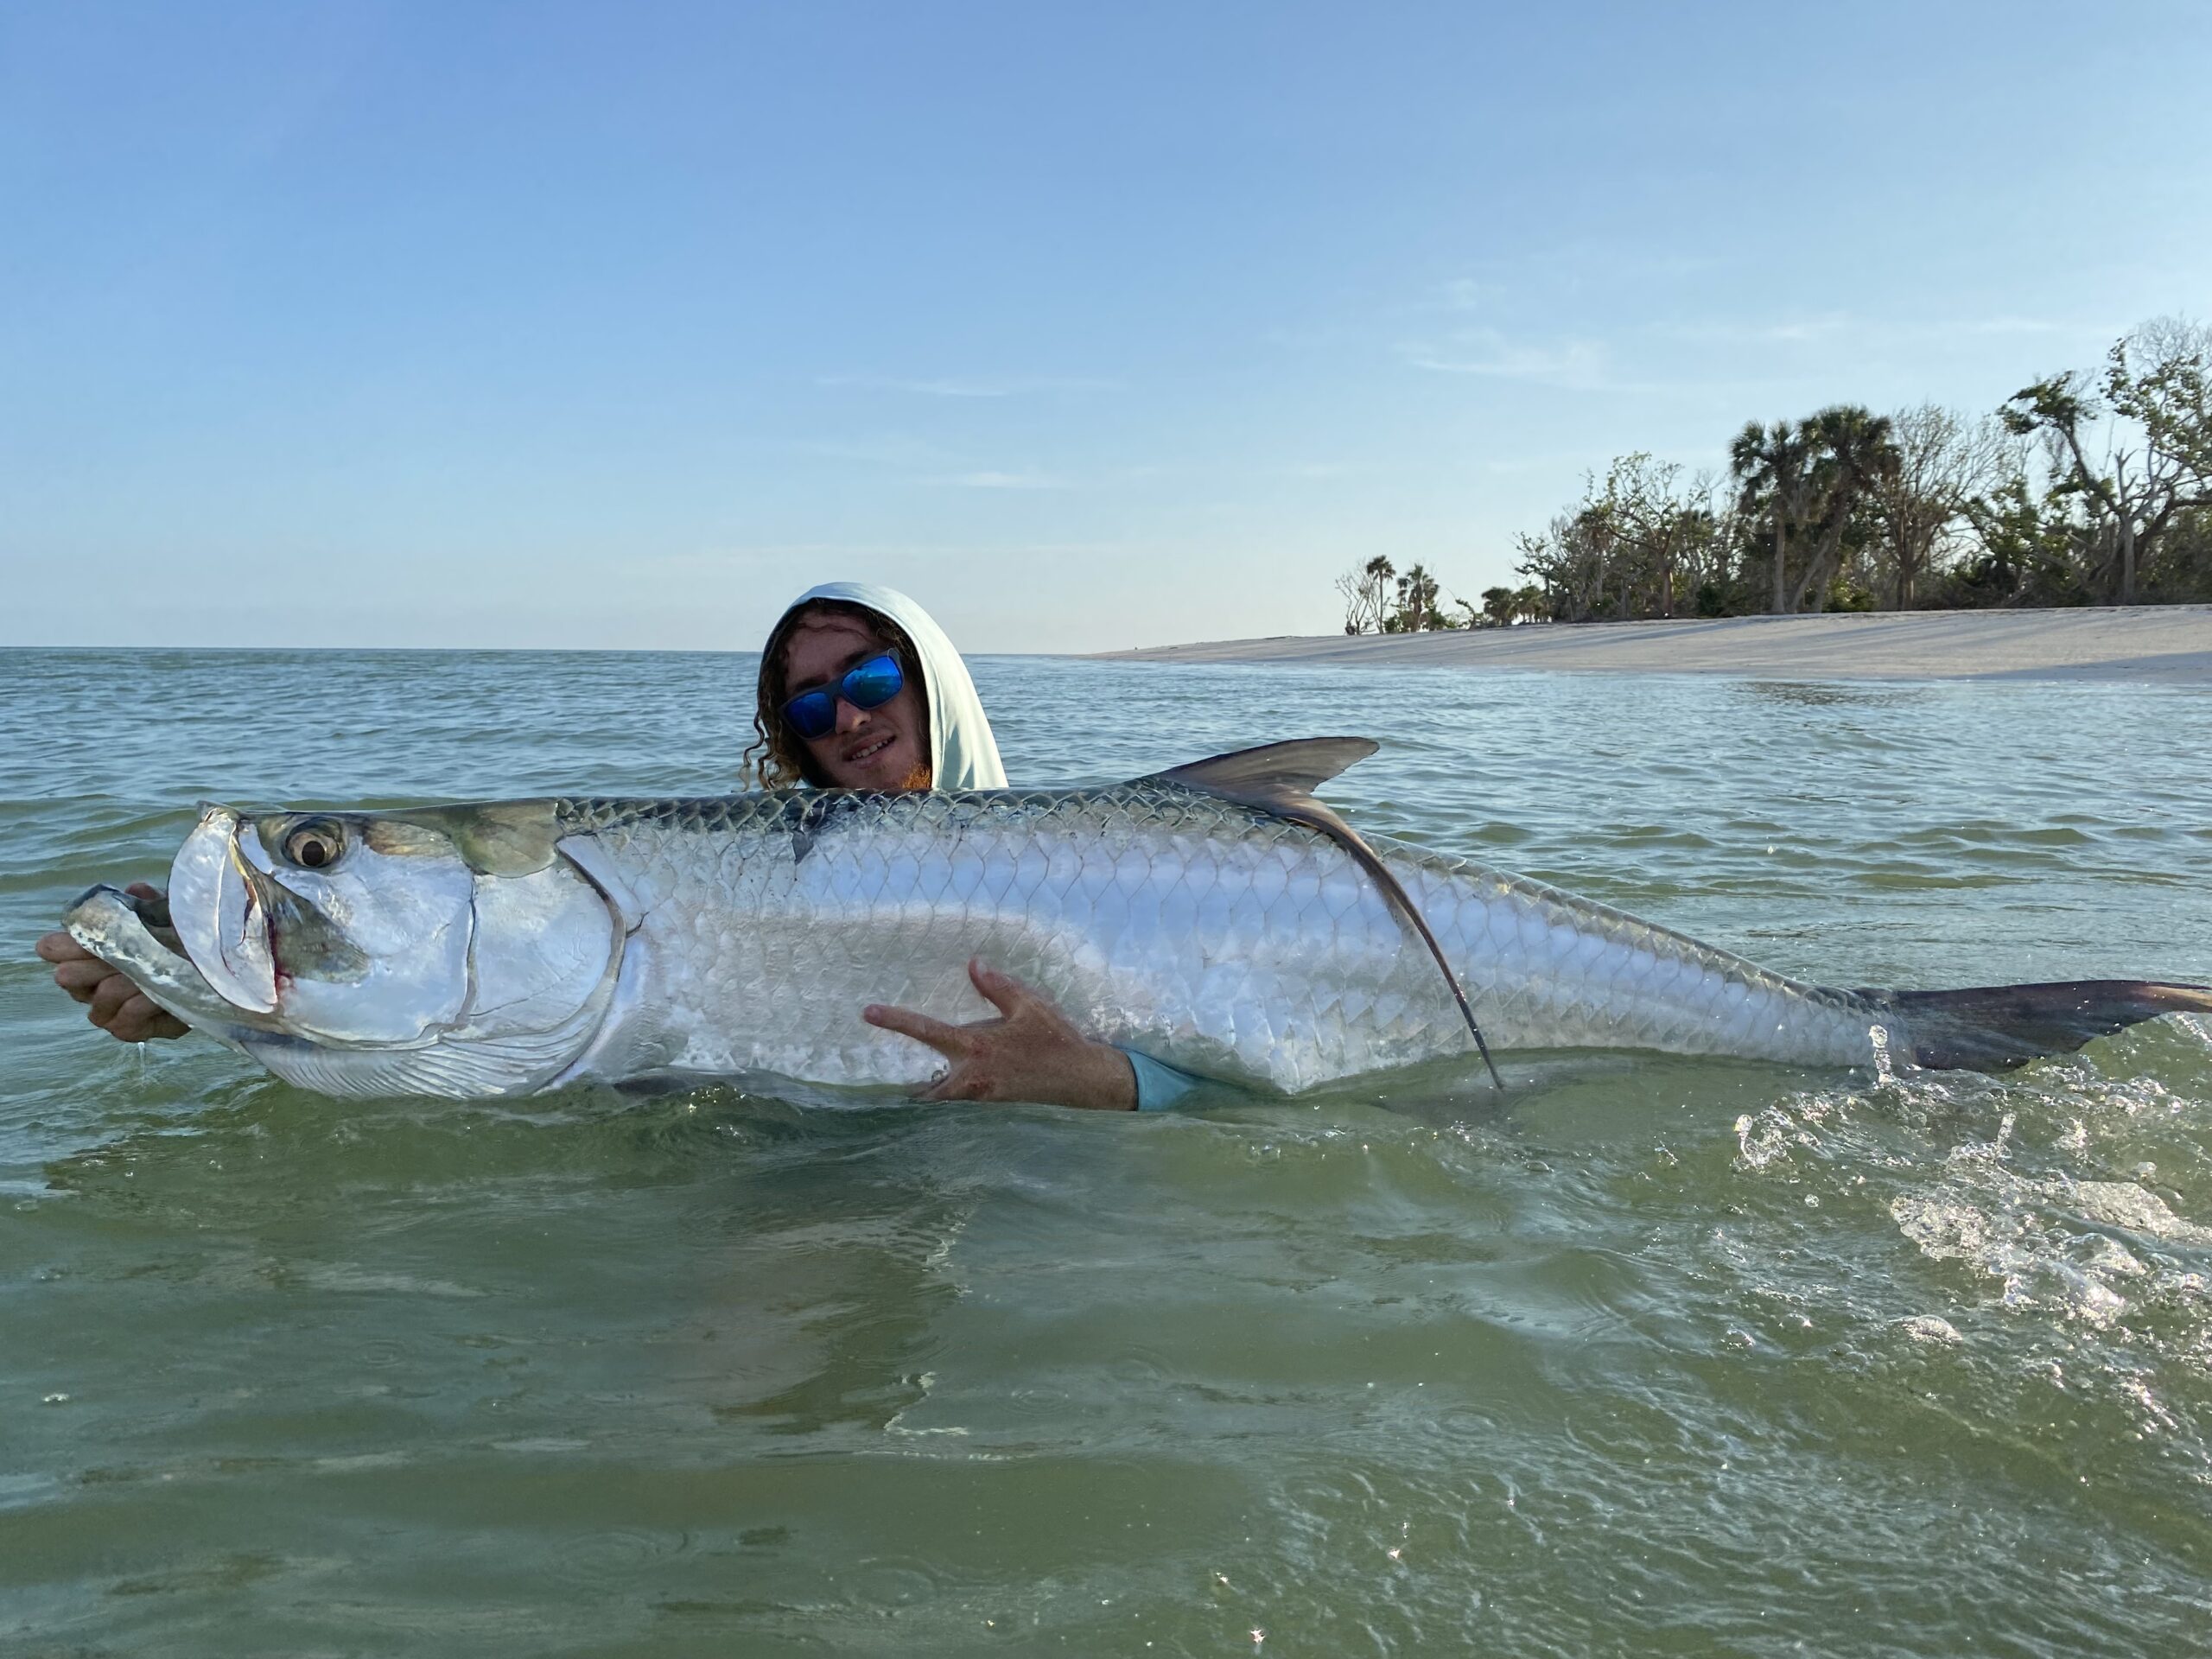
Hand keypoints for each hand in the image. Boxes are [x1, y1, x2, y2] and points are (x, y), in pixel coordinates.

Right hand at [35, 882, 190, 1042]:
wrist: (211, 974)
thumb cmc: (179, 941)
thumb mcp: (168, 916)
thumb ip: (152, 903)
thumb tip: (137, 890)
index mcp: (90, 952)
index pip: (57, 950)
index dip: (63, 945)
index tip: (78, 938)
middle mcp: (92, 983)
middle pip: (70, 978)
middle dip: (87, 967)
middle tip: (111, 957)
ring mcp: (110, 1009)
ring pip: (97, 1002)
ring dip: (118, 988)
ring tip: (141, 976)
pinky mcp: (133, 1029)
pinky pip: (124, 1024)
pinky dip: (136, 1009)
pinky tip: (151, 997)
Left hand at [864, 958, 1136, 1110]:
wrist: (1085, 1081)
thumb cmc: (1057, 1040)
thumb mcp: (1030, 1006)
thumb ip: (997, 987)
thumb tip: (973, 964)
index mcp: (977, 1046)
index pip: (927, 1031)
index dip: (895, 1021)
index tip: (868, 1012)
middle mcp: (972, 1077)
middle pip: (925, 1090)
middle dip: (908, 1091)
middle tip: (885, 1090)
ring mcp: (982, 1100)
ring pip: (944, 1104)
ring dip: (930, 1100)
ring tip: (913, 1098)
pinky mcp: (994, 1112)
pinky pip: (964, 1112)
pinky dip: (953, 1107)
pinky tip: (954, 1103)